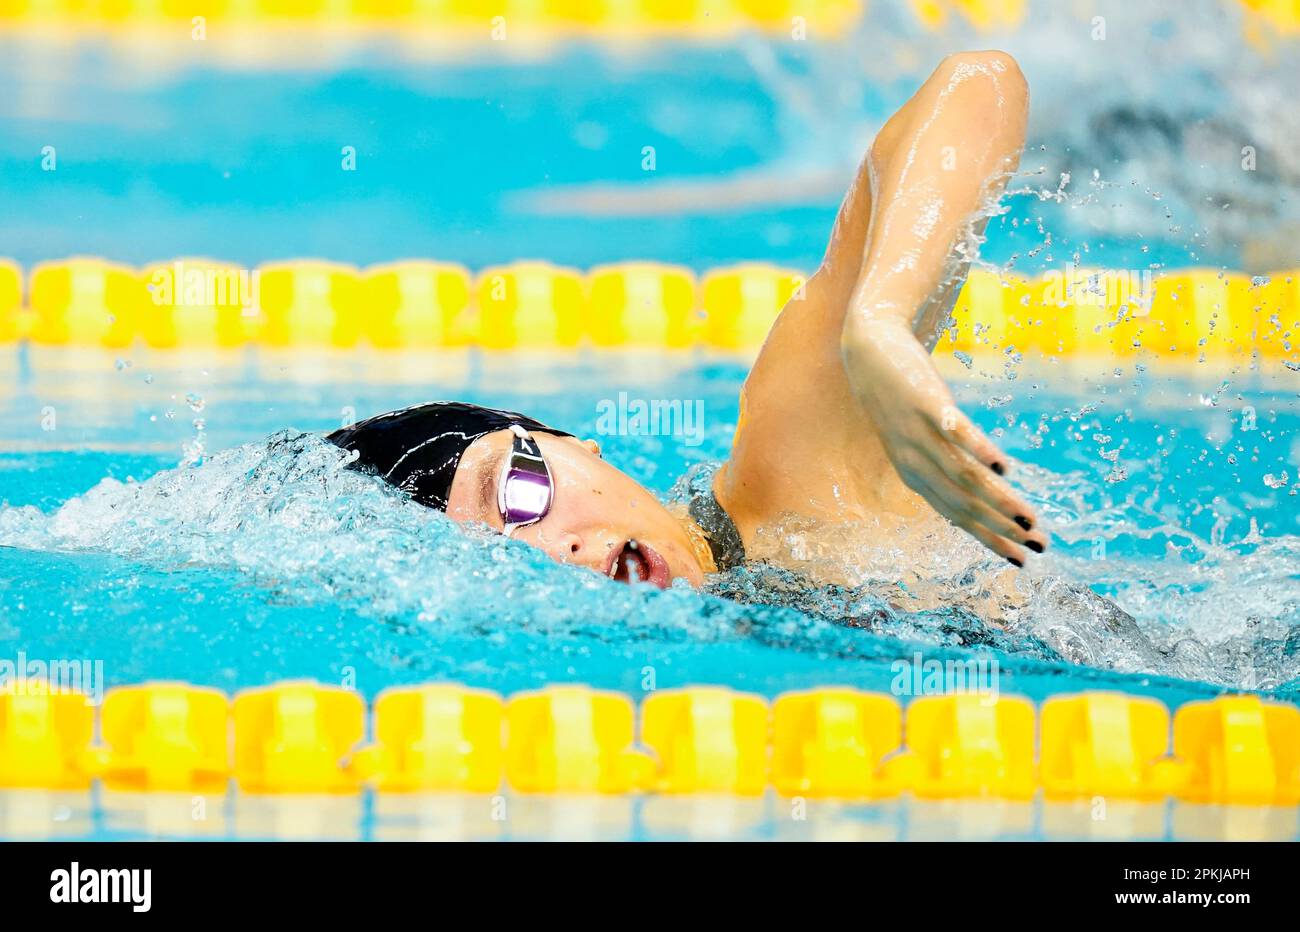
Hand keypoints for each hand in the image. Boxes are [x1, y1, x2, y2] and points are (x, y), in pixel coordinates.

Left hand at [841, 314, 1046, 565]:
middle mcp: (915, 462)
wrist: (867, 353)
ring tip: (1030, 519)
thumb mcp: (918, 439)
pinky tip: (1005, 468)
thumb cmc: (900, 399)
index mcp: (915, 475)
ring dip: (999, 501)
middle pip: (964, 503)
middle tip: (1039, 546)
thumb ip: (944, 463)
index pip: (956, 516)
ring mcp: (918, 434)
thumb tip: (984, 483)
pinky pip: (955, 431)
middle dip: (1002, 528)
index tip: (1021, 561)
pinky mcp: (924, 403)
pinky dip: (980, 451)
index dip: (989, 539)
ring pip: (964, 476)